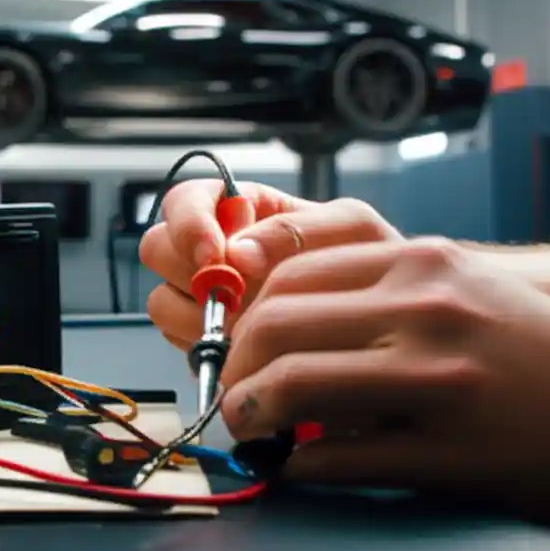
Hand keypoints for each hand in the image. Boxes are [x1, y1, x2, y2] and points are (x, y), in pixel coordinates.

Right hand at [139, 180, 400, 349]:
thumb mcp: (353, 231)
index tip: (213, 254)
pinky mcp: (210, 342)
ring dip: (199, 316)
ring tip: (252, 325)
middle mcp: (216, 252)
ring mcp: (208, 299)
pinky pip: (182, 345)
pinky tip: (249, 349)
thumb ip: (295, 227)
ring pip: (162, 302)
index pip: (183, 201)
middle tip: (234, 295)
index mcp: (242, 210)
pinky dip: (208, 349)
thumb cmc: (376, 268)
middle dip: (188, 272)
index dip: (188, 224)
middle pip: (157, 249)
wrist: (392, 330)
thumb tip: (236, 249)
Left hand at [217, 237, 549, 517]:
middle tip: (230, 396)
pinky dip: (299, 465)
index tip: (233, 344)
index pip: (290, 271)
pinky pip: (340, 457)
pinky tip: (298, 466)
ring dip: (250, 415)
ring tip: (250, 430)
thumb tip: (277, 319)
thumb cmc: (534, 346)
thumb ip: (376, 291)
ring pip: (294, 386)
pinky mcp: (452, 450)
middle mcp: (428, 309)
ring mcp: (439, 380)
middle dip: (234, 367)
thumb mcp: (458, 286)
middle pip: (278, 326)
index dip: (244, 314)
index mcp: (422, 264)